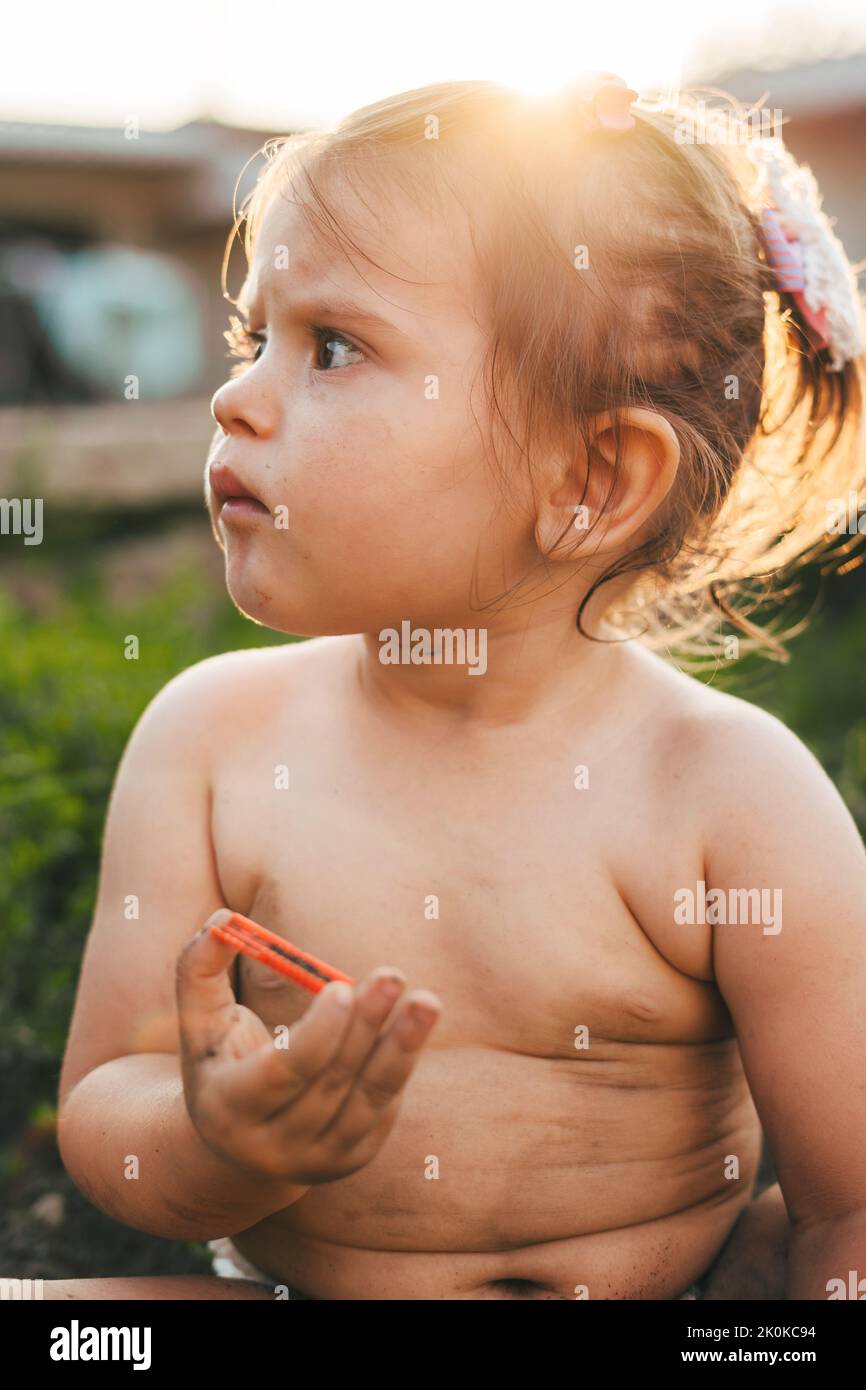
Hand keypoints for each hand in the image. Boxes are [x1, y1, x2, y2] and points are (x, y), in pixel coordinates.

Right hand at [176, 910, 441, 1185]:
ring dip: (401, 1047)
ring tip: (426, 1001)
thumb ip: (199, 966)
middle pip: (330, 1082)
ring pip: (368, 1098)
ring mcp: (316, 1160)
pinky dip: (399, 1064)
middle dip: (366, 1027)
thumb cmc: (220, 1057)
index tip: (342, 987)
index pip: (282, 1072)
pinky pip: (383, 1107)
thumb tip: (224, 920)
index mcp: (229, 1107)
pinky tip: (411, 1027)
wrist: (237, 1141)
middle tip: (392, 976)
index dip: (316, 1033)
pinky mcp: (352, 1160)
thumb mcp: (199, 1019)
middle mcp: (272, 1145)